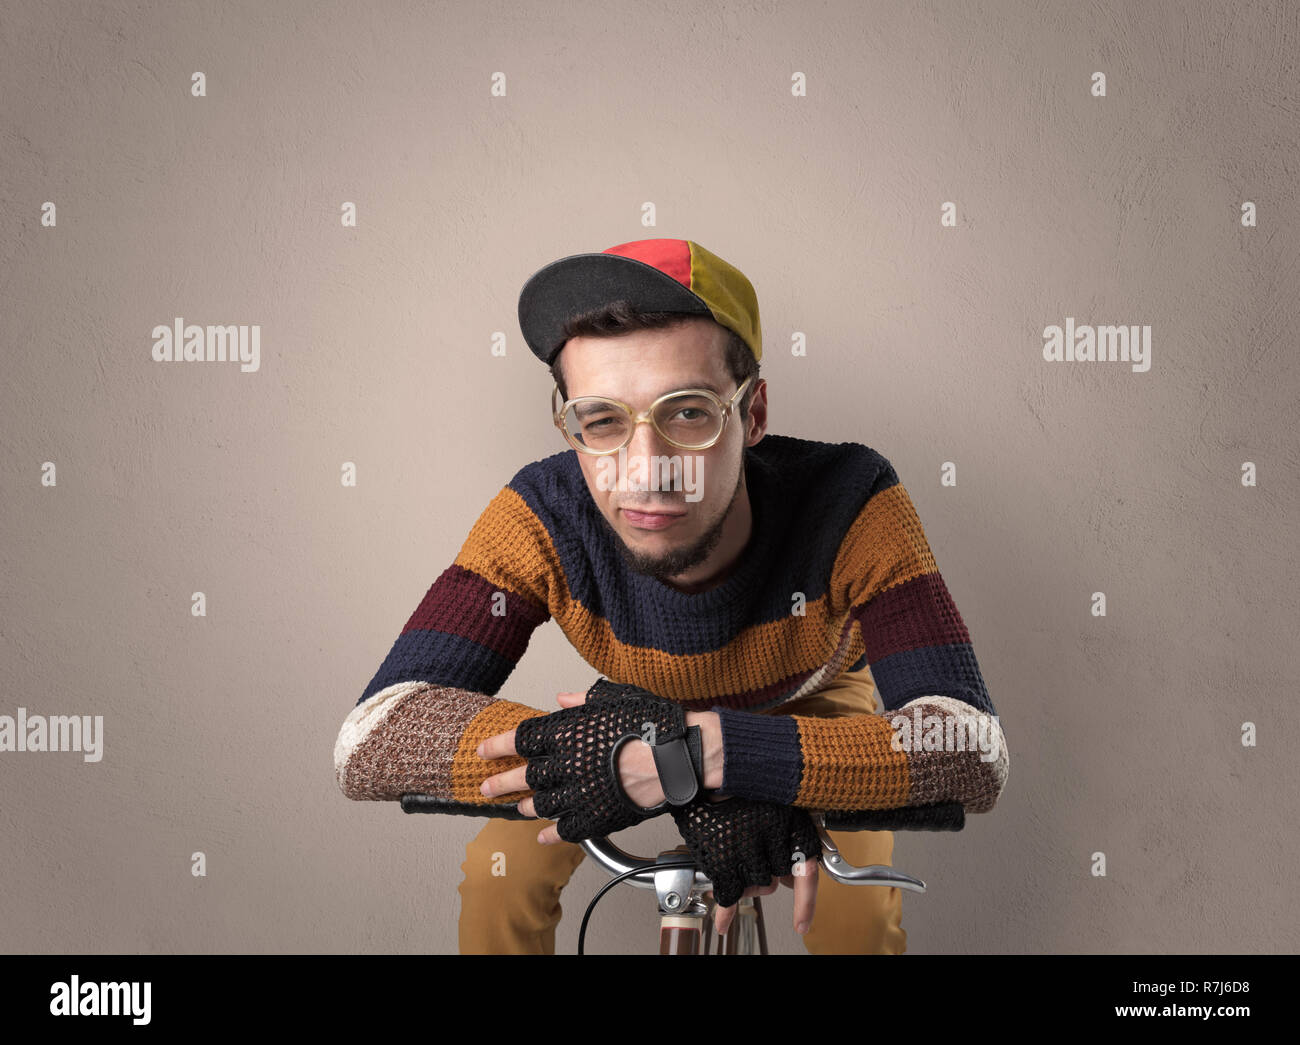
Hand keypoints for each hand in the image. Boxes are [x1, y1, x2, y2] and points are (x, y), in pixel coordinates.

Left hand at [478, 678, 691, 843]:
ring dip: (526, 807)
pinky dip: (552, 834)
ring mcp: (579, 794)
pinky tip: (543, 836)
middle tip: (486, 789)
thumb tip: (560, 699)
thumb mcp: (613, 699)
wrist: (678, 756)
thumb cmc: (650, 724)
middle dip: (501, 783)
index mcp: (566, 733)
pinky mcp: (596, 817)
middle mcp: (566, 764)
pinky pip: (566, 829)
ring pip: (542, 804)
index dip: (498, 746)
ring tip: (517, 810)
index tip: (483, 752)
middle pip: (523, 777)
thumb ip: (582, 702)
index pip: (520, 739)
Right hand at [670, 793, 821, 936]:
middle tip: (746, 849)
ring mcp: (748, 846)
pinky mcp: (724, 857)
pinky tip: (724, 921)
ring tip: (731, 851)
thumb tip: (791, 880)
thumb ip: (785, 841)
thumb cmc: (739, 785)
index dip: (805, 902)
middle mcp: (773, 833)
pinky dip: (726, 910)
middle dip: (764, 872)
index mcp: (790, 819)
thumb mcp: (773, 805)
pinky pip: (730, 894)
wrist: (704, 768)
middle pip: (776, 877)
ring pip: (755, 885)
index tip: (801, 923)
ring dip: (745, 880)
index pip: (806, 870)